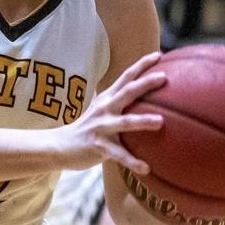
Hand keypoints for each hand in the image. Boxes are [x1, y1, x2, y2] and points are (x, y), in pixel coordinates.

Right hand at [53, 53, 165, 173]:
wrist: (60, 145)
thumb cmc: (88, 128)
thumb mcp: (102, 110)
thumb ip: (119, 102)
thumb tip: (142, 97)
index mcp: (108, 98)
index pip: (127, 76)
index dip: (142, 64)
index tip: (159, 55)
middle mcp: (105, 108)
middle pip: (128, 92)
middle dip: (145, 84)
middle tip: (164, 78)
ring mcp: (101, 127)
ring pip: (125, 122)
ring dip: (143, 121)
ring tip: (161, 122)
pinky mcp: (98, 146)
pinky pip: (118, 155)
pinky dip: (132, 161)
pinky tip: (146, 168)